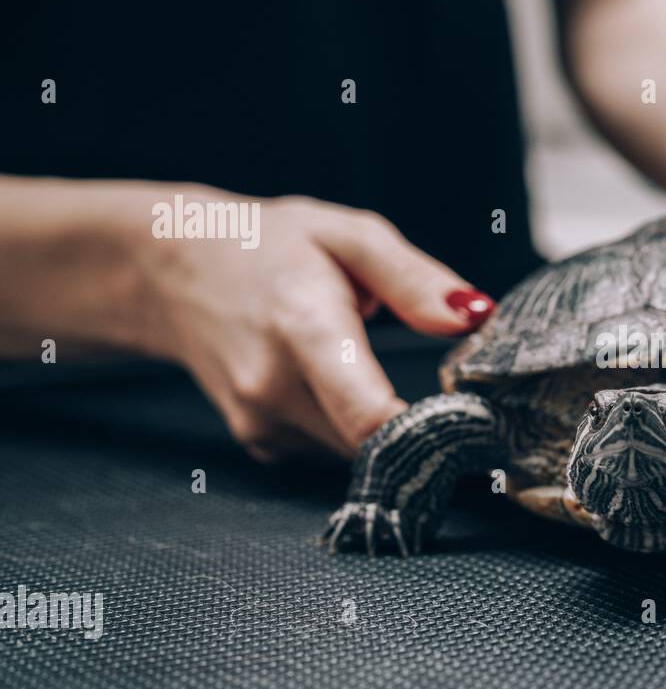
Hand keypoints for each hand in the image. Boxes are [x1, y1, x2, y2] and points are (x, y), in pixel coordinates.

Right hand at [133, 190, 493, 459]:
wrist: (168, 270)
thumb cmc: (266, 245)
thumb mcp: (348, 235)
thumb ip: (415, 279)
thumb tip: (474, 317)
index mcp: (305, 328)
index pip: (371, 416)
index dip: (430, 434)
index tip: (473, 427)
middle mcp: (276, 387)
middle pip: (376, 445)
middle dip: (422, 432)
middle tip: (450, 400)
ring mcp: (260, 421)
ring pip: (356, 454)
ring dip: (384, 428)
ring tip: (374, 369)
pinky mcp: (259, 441)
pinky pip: (329, 450)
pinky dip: (350, 429)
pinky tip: (339, 384)